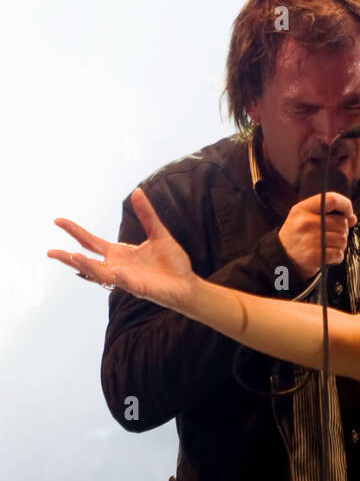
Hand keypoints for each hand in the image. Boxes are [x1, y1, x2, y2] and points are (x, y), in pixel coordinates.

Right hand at [48, 188, 195, 312]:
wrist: (188, 284)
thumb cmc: (172, 263)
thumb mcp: (158, 233)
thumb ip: (147, 215)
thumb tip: (137, 192)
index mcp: (119, 253)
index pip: (91, 242)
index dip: (75, 231)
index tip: (58, 221)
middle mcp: (118, 266)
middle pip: (88, 262)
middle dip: (69, 258)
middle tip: (51, 252)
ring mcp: (127, 279)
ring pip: (101, 275)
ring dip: (87, 267)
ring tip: (73, 258)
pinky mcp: (140, 288)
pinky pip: (126, 283)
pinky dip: (120, 277)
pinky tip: (115, 271)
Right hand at [278, 192, 356, 279]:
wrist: (281, 259)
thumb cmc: (296, 237)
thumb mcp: (305, 218)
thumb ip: (328, 214)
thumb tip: (352, 218)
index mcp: (303, 209)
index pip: (331, 199)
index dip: (345, 205)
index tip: (349, 213)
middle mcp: (306, 222)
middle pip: (341, 222)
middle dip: (342, 230)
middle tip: (332, 235)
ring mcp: (310, 239)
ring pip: (342, 239)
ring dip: (340, 245)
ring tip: (328, 246)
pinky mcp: (314, 255)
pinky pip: (338, 254)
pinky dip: (337, 257)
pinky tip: (327, 256)